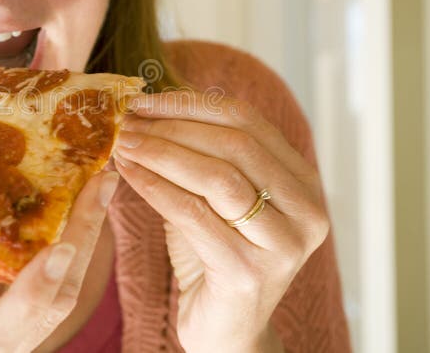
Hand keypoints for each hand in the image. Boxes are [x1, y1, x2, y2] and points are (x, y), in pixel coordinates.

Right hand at [0, 124, 119, 352]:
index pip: (3, 329)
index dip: (35, 290)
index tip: (64, 248)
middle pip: (54, 305)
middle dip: (84, 240)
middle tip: (102, 180)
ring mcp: (12, 349)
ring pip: (61, 302)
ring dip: (84, 242)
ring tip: (97, 189)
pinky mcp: (17, 338)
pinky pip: (51, 299)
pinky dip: (68, 257)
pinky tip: (76, 218)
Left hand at [113, 91, 328, 352]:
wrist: (226, 330)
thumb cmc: (216, 257)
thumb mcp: (215, 198)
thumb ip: (200, 156)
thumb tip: (148, 108)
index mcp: (302, 182)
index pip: (249, 121)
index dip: (192, 104)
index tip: (144, 99)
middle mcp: (306, 210)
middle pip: (236, 145)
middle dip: (173, 127)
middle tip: (127, 122)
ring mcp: (283, 244)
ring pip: (218, 178)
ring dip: (162, 154)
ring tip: (123, 144)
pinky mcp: (250, 273)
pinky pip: (194, 216)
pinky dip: (156, 188)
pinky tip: (128, 175)